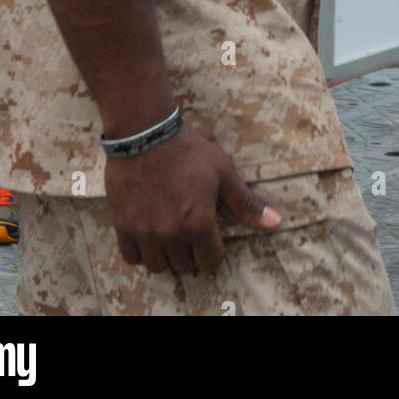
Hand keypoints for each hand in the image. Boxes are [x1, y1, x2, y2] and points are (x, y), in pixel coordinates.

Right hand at [104, 123, 279, 274]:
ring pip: (158, 265)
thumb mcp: (223, 171)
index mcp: (198, 223)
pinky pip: (131, 257)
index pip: (210, 262)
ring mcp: (144, 232)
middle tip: (190, 231)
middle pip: (184, 266)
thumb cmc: (188, 150)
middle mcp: (171, 234)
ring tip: (169, 234)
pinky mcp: (123, 225)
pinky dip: (141, 251)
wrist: (146, 133)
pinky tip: (148, 233)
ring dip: (166, 254)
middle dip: (191, 252)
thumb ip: (246, 202)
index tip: (211, 237)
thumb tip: (275, 222)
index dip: (214, 251)